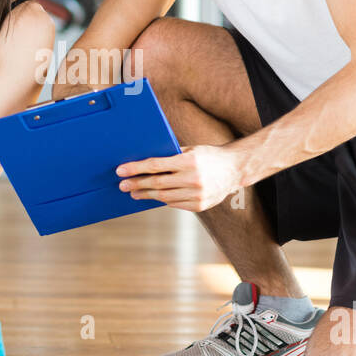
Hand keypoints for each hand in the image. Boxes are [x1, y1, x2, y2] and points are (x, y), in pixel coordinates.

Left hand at [116, 144, 243, 212]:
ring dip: (146, 195)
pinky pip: (174, 203)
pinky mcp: (200, 205)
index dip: (136, 169)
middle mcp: (193, 179)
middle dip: (137, 184)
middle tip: (122, 185)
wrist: (234, 169)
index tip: (121, 171)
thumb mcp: (190, 150)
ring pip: (164, 196)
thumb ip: (170, 155)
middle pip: (157, 184)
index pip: (155, 166)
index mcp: (189, 161)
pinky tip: (153, 197)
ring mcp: (197, 194)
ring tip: (134, 192)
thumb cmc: (208, 156)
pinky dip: (162, 200)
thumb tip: (144, 161)